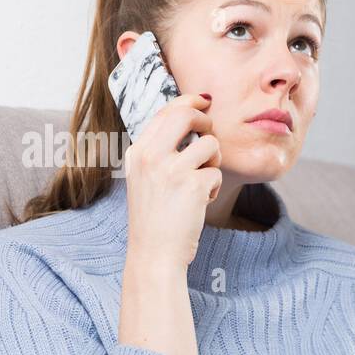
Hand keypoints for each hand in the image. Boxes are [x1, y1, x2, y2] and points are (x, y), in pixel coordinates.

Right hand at [123, 92, 221, 268]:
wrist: (154, 254)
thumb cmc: (156, 217)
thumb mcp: (146, 177)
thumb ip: (161, 149)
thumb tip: (191, 115)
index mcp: (138, 151)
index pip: (166, 111)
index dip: (189, 101)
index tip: (204, 100)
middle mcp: (151, 156)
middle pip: (187, 115)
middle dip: (205, 121)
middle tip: (208, 136)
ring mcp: (171, 170)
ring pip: (210, 144)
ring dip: (213, 162)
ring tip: (201, 182)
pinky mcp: (193, 185)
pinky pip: (216, 172)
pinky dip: (214, 187)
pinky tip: (201, 202)